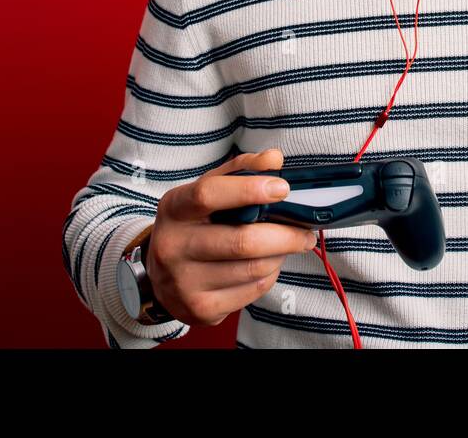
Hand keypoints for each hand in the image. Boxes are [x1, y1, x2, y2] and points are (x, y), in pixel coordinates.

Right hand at [145, 149, 318, 325]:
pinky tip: (266, 265)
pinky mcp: (200, 309)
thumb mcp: (209, 190)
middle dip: (286, 236)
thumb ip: (242, 169)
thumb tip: (275, 159)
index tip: (283, 188)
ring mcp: (184, 282)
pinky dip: (269, 276)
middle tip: (306, 231)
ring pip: (253, 269)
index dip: (249, 190)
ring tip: (286, 246)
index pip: (209, 194)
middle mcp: (173, 246)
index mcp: (175, 208)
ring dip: (280, 256)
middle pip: (242, 241)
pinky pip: (252, 291)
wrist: (160, 276)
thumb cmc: (194, 224)